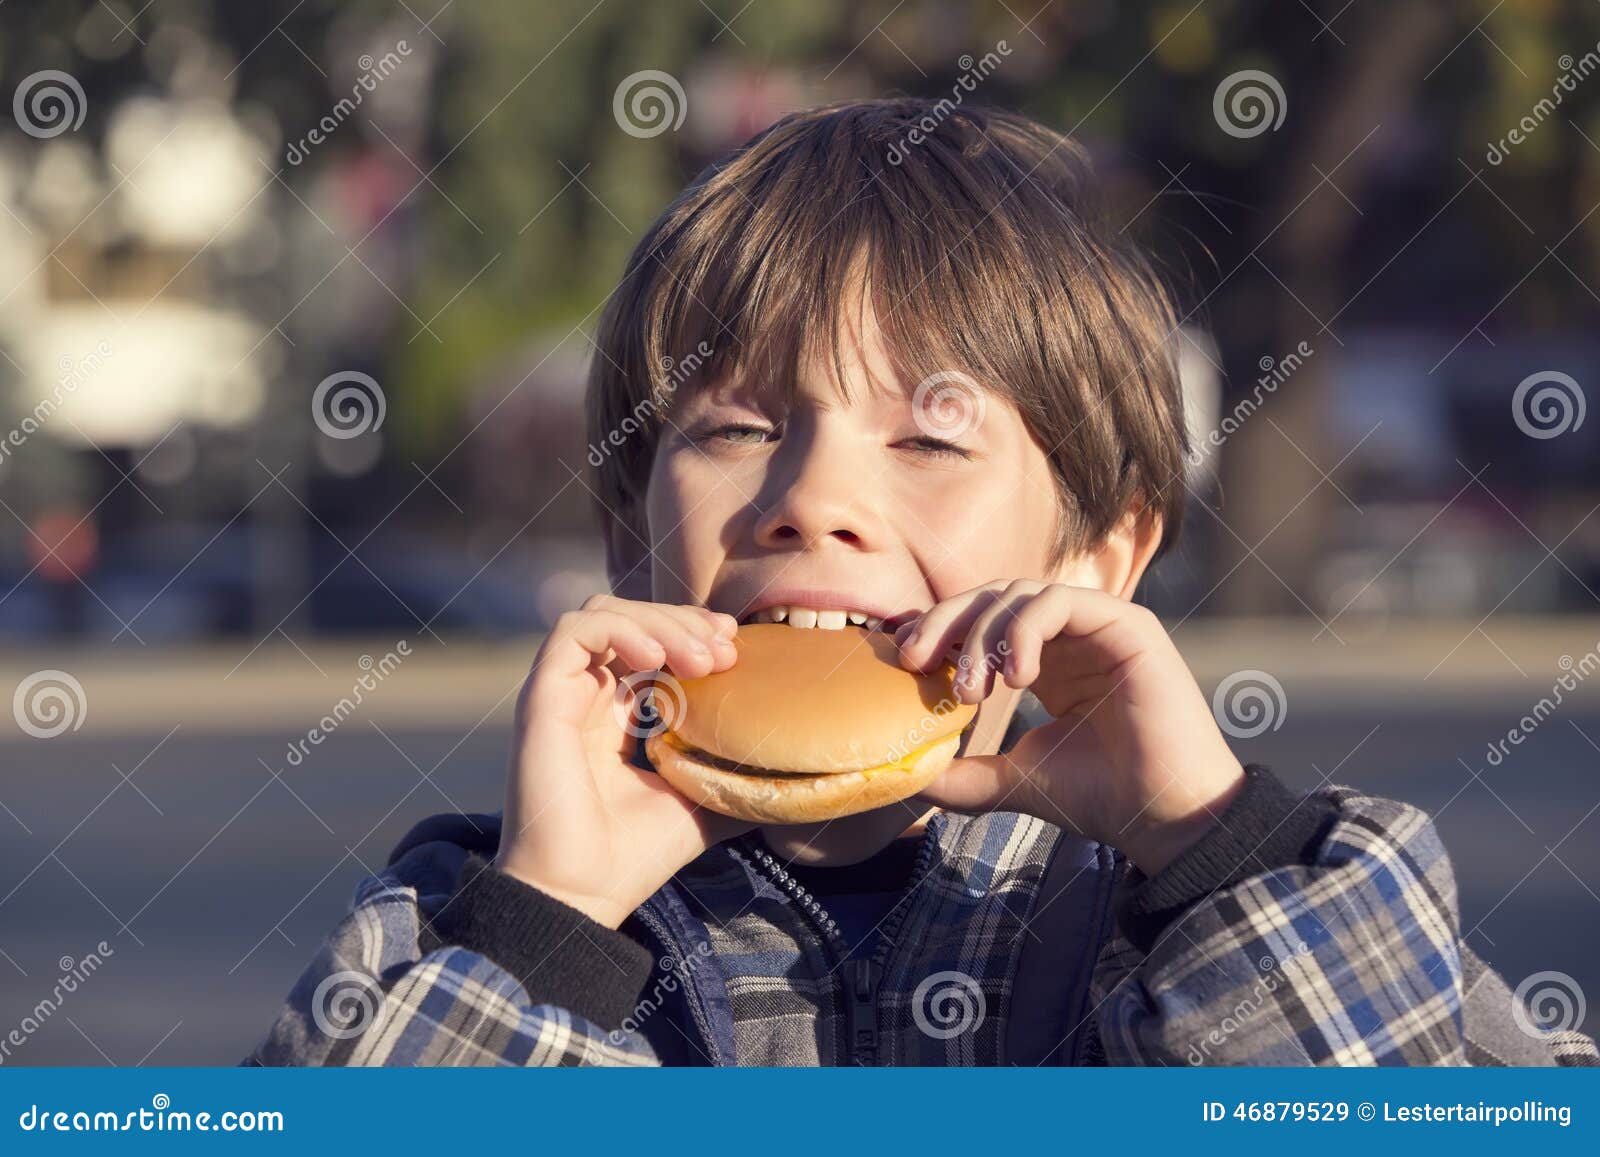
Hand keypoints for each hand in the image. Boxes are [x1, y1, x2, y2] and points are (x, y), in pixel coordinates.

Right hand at [493, 594, 749, 927]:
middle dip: (685, 623)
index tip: (734, 645)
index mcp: (615, 715)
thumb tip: (797, 778)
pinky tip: (658, 657)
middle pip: (632, 619)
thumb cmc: (635, 855)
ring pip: (604, 613)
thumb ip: (736, 779)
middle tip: (725, 650)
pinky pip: (575, 630)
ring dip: (659, 622)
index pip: (651, 643)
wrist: (585, 893)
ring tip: (699, 657)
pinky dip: (622, 628)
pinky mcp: (541, 696)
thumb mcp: (704, 803)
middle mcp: (586, 697)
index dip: (692, 631)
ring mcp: (561, 694)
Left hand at [895, 580, 1244, 874]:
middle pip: (991, 595)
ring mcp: (1099, 625)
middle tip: (915, 661)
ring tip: (973, 692)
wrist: (1163, 819)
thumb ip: (965, 774)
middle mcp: (1070, 636)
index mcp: (1045, 660)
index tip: (902, 659)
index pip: (980, 620)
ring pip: (1020, 592)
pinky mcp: (1127, 624)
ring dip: (982, 635)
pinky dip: (1026, 631)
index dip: (937, 629)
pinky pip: (1060, 602)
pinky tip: (1017, 680)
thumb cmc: (1099, 798)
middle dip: (944, 622)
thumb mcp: (1015, 780)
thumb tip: (912, 775)